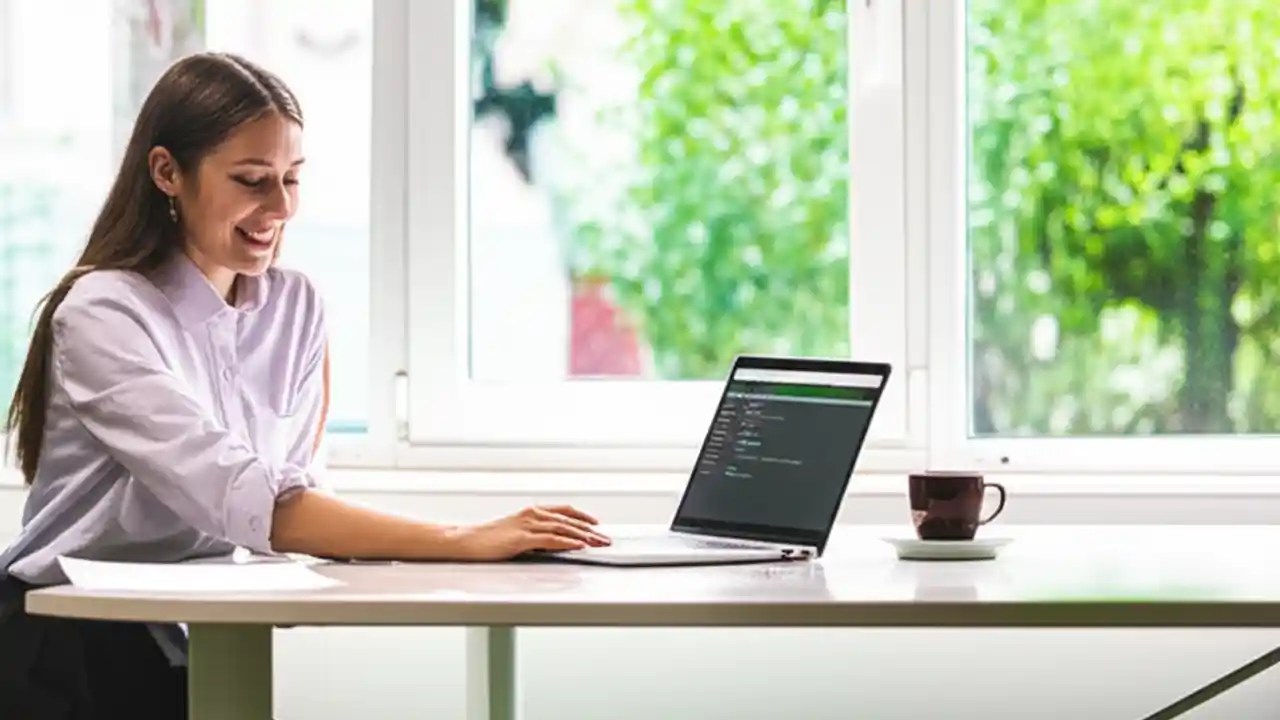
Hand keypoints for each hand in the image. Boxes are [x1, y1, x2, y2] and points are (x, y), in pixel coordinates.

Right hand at [455, 505, 610, 560]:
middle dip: (590, 530)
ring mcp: (526, 525)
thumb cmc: (489, 540)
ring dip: (584, 536)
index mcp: (531, 512)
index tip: (597, 524)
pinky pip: (549, 539)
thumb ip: (536, 536)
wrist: (466, 541)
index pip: (564, 510)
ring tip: (598, 543)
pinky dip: (567, 542)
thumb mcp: (517, 534)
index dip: (582, 516)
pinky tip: (579, 546)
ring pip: (562, 528)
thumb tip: (557, 543)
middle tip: (606, 539)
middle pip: (568, 520)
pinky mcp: (521, 538)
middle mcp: (531, 514)